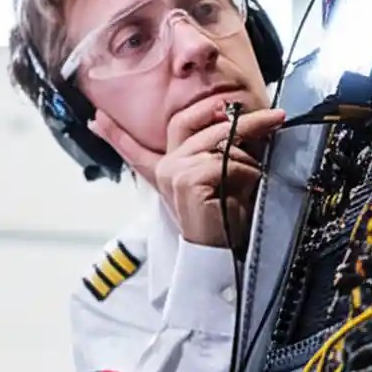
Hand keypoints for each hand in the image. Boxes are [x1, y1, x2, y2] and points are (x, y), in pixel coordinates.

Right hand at [90, 99, 285, 248]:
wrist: (222, 253)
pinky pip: (226, 161)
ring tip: (259, 176)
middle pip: (200, 122)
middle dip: (243, 119)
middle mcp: (166, 166)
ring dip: (250, 157)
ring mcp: (175, 171)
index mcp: (165, 168)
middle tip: (274, 118)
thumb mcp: (218, 180)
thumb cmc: (225, 217)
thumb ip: (217, 154)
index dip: (115, 133)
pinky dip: (248, 173)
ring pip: (222, 141)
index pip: (136, 144)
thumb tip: (230, 131)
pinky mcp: (189, 180)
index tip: (97, 120)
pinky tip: (249, 188)